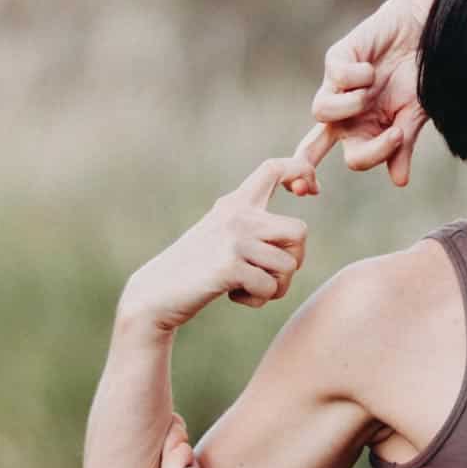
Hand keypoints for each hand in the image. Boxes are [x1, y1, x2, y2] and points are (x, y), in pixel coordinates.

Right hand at [124, 155, 316, 332]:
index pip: (274, 168)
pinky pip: (269, 287)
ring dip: (275, 287)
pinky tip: (233, 296)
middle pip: (300, 230)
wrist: (155, 293)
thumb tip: (299, 235)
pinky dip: (257, 300)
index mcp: (234, 203)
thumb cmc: (195, 270)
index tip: (311, 189)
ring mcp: (233, 240)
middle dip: (295, 259)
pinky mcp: (229, 266)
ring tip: (248, 288)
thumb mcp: (222, 236)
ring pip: (289, 265)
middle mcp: (237, 216)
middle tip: (271, 274)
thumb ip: (253, 228)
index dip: (301, 170)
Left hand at [284, 0, 431, 193]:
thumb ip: (402, 145)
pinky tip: (373, 69)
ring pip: (321, 112)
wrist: (424, 33)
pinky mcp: (336, 58)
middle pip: (312, 146)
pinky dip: (358, 76)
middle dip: (303, 164)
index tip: (398, 137)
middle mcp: (345, 115)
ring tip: (370, 95)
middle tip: (304, 179)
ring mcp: (337, 87)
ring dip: (348, 107)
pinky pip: (336, 76)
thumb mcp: (414, 115)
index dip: (369, 159)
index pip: (356, 159)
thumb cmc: (420, 77)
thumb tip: (400, 182)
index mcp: (364, 132)